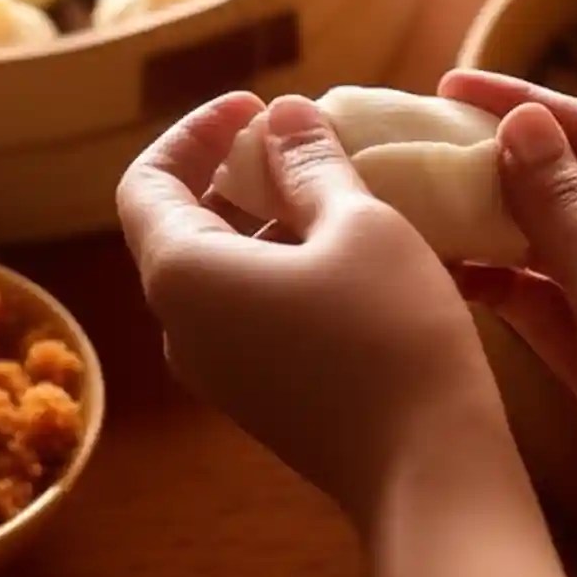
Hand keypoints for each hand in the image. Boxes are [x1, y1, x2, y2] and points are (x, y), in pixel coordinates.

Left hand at [118, 93, 572, 576]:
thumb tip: (283, 114)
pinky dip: (281, 262)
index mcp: (183, 276)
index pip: (147, 181)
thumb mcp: (358, 226)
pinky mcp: (257, 394)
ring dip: (266, 215)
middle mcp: (180, 327)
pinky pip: (249, 308)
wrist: (429, 471)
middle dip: (234, 170)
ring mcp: (216, 369)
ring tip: (334, 182)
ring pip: (220, 268)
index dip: (194, 132)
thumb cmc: (390, 334)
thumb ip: (309, 162)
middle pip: (181, 225)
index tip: (253, 105)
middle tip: (298, 135)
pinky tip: (346, 246)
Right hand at [440, 70, 576, 576]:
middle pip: (571, 188)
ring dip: (492, 230)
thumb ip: (563, 209)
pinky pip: (544, 306)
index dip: (525, 106)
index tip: (450, 87)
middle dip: (501, 167)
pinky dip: (500, 289)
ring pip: (550, 249)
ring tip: (418, 206)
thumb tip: (522, 125)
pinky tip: (448, 275)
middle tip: (420, 148)